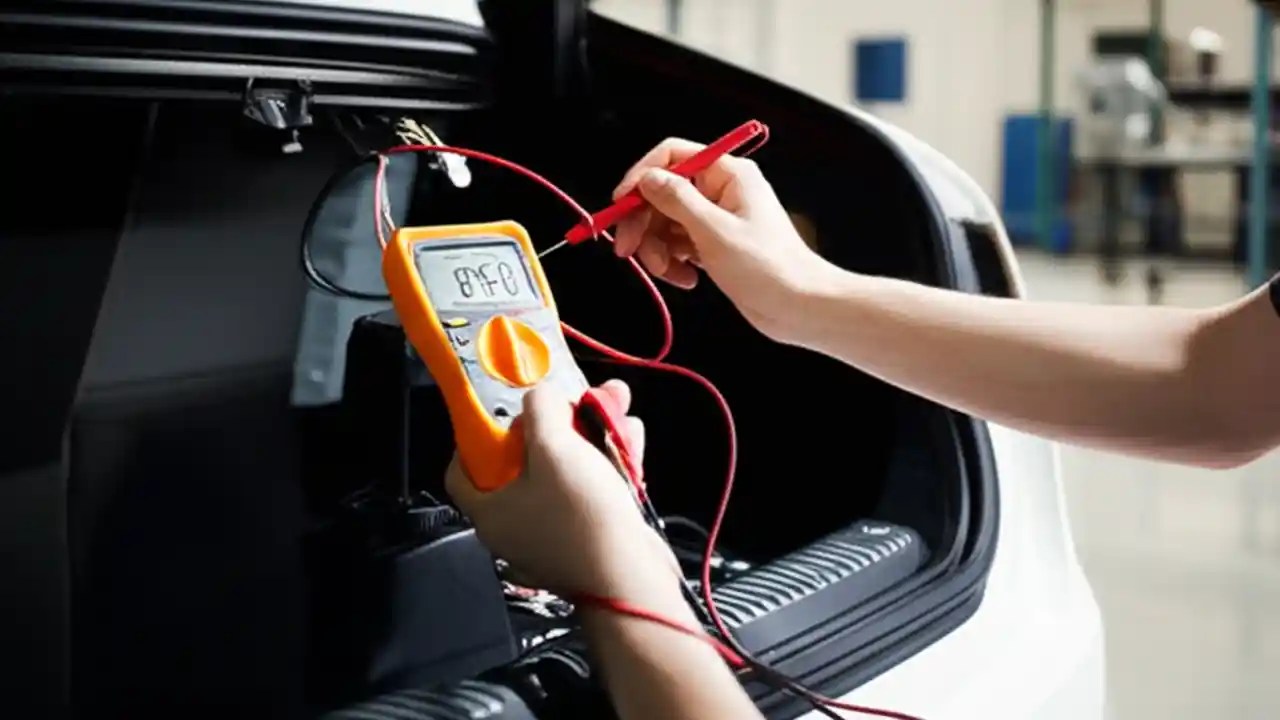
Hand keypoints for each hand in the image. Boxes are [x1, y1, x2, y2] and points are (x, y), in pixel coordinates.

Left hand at [446, 381, 679, 599]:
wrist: (630, 578)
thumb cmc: (580, 514)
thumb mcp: (555, 447)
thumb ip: (540, 410)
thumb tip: (538, 395)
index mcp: (489, 512)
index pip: (461, 472)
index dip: (476, 437)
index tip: (500, 416)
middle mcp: (516, 526)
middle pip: (525, 462)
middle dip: (558, 423)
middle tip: (578, 398)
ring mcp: (554, 535)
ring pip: (566, 472)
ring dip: (592, 436)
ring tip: (617, 404)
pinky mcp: (589, 540)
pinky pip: (591, 493)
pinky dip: (607, 464)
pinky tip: (630, 438)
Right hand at [612, 138, 837, 342]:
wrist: (799, 308)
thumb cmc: (771, 269)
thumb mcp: (714, 231)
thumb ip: (676, 200)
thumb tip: (647, 179)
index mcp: (727, 175)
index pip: (672, 156)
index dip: (641, 177)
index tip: (621, 203)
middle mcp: (720, 192)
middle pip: (661, 194)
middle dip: (643, 223)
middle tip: (628, 250)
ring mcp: (716, 219)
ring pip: (665, 223)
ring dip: (657, 250)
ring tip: (669, 272)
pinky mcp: (714, 245)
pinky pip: (677, 246)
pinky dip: (673, 263)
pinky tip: (686, 279)